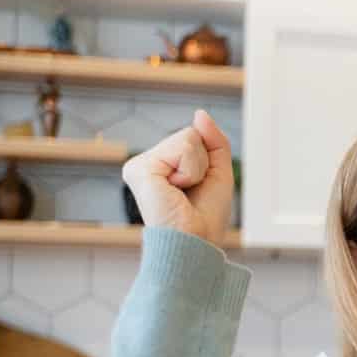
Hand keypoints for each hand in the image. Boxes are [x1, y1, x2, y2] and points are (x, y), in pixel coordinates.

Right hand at [122, 109, 233, 244]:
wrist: (196, 243)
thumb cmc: (205, 217)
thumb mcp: (218, 172)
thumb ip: (213, 140)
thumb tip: (199, 113)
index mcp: (162, 165)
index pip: (194, 137)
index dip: (208, 161)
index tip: (197, 188)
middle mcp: (147, 163)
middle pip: (191, 134)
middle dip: (203, 163)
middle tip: (190, 192)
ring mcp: (140, 165)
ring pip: (188, 138)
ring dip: (198, 168)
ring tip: (182, 192)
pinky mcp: (138, 168)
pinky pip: (183, 147)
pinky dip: (191, 170)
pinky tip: (175, 190)